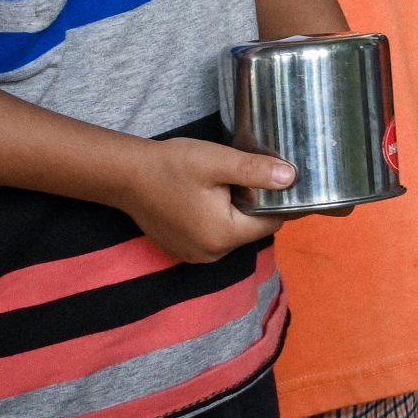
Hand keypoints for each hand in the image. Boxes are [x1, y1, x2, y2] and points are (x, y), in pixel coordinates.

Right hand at [116, 138, 293, 262]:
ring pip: (233, 231)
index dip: (278, 201)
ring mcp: (194, 254)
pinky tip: (203, 196)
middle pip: (252, 229)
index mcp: (223, 236)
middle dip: (252, 205)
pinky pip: (213, 235)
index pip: (271, 224)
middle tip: (238, 178)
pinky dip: (216, 217)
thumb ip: (256, 171)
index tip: (271, 180)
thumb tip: (291, 177)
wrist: (126, 175)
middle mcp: (210, 254)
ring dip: (234, 211)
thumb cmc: (171, 167)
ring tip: (218, 185)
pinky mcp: (182, 249)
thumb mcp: (219, 162)